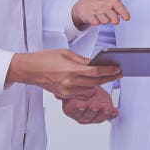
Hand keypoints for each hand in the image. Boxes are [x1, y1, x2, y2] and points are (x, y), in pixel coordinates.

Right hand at [5, 49, 121, 96]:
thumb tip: (97, 63)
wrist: (30, 70)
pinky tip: (95, 81)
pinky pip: (81, 92)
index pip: (96, 72)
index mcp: (71, 70)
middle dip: (109, 78)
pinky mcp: (64, 95)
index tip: (118, 68)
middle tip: (119, 73)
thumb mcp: (66, 53)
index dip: (109, 71)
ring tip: (109, 76)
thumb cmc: (46, 58)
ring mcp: (67, 91)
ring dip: (100, 82)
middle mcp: (70, 83)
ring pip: (90, 88)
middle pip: (96, 82)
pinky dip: (89, 86)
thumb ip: (83, 60)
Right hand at [60, 86, 117, 123]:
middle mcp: (81, 114)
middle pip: (86, 115)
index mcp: (70, 108)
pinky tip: (115, 111)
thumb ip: (64, 92)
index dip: (77, 108)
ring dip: (102, 113)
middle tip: (94, 105)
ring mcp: (92, 116)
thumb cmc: (77, 88)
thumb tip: (57, 95)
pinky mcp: (103, 114)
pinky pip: (108, 116)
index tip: (81, 105)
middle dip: (91, 110)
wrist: (87, 88)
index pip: (73, 110)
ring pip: (98, 117)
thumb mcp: (69, 87)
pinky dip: (112, 114)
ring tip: (106, 108)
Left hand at [72, 0, 132, 29]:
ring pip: (103, 19)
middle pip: (112, 15)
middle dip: (114, 18)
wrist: (87, 1)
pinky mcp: (91, 17)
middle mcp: (108, 11)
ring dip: (104, 20)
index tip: (127, 17)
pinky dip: (94, 21)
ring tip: (106, 20)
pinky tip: (95, 21)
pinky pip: (93, 20)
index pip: (121, 9)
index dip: (124, 13)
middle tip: (116, 21)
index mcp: (114, 3)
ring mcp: (99, 15)